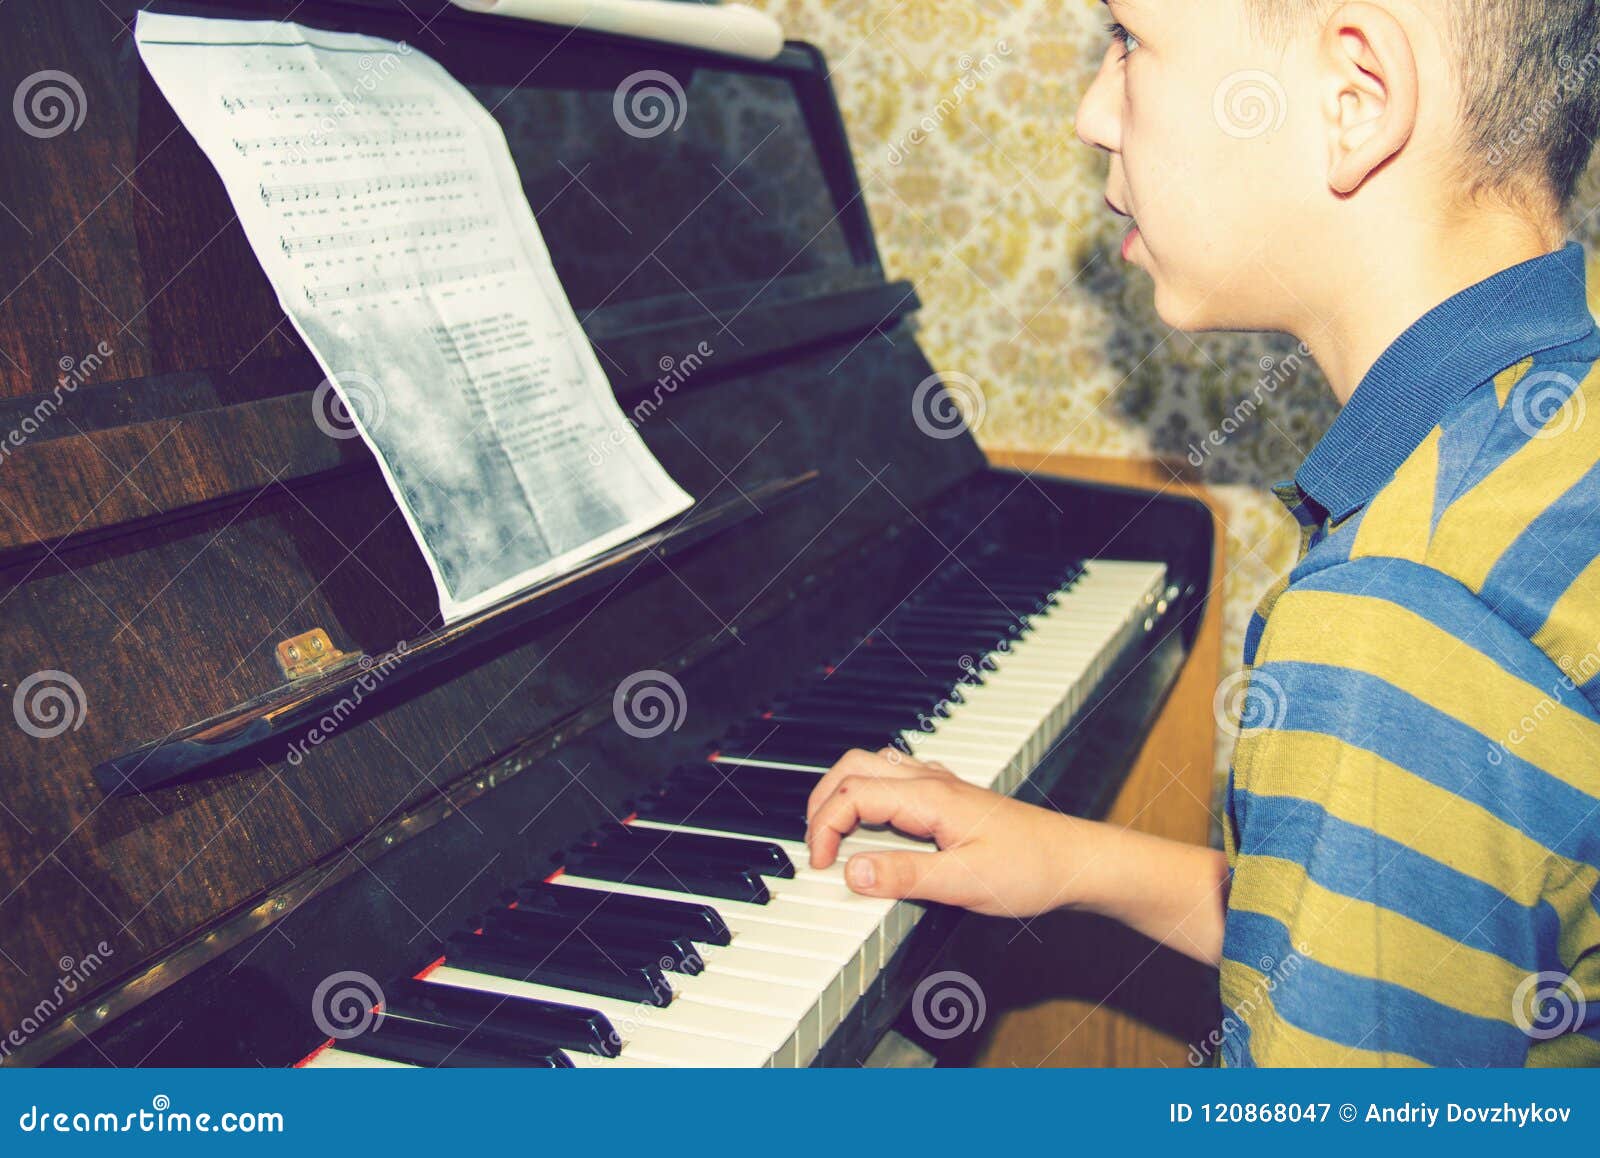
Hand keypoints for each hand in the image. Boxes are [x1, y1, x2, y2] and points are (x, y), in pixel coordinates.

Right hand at [803, 747, 1089, 918]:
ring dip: (843, 794)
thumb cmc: (1031, 868)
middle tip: (817, 846)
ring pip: (872, 768)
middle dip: (821, 802)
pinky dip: (868, 795)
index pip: (852, 795)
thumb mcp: (964, 883)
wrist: (1075, 861)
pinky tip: (875, 823)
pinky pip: (895, 779)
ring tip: (835, 834)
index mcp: (929, 796)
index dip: (824, 828)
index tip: (822, 865)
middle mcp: (931, 781)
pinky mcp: (949, 798)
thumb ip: (905, 877)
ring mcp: (940, 786)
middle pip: (853, 768)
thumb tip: (852, 872)